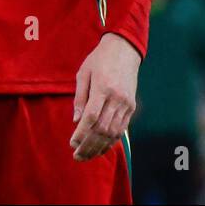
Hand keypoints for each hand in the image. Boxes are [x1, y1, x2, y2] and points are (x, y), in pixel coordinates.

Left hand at [70, 33, 139, 161]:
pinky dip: (111, 141)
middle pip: (103, 129)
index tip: (72, 143)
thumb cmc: (100, 59)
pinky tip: (101, 148)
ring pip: (113, 132)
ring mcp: (126, 103)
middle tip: (77, 155)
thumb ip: (80, 97)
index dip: (81, 133)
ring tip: (87, 155)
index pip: (92, 117)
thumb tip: (76, 120)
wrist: (124, 50)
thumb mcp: (83, 73)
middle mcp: (117, 98)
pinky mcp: (132, 106)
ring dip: (99, 147)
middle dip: (89, 145)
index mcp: (103, 87)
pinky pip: (122, 128)